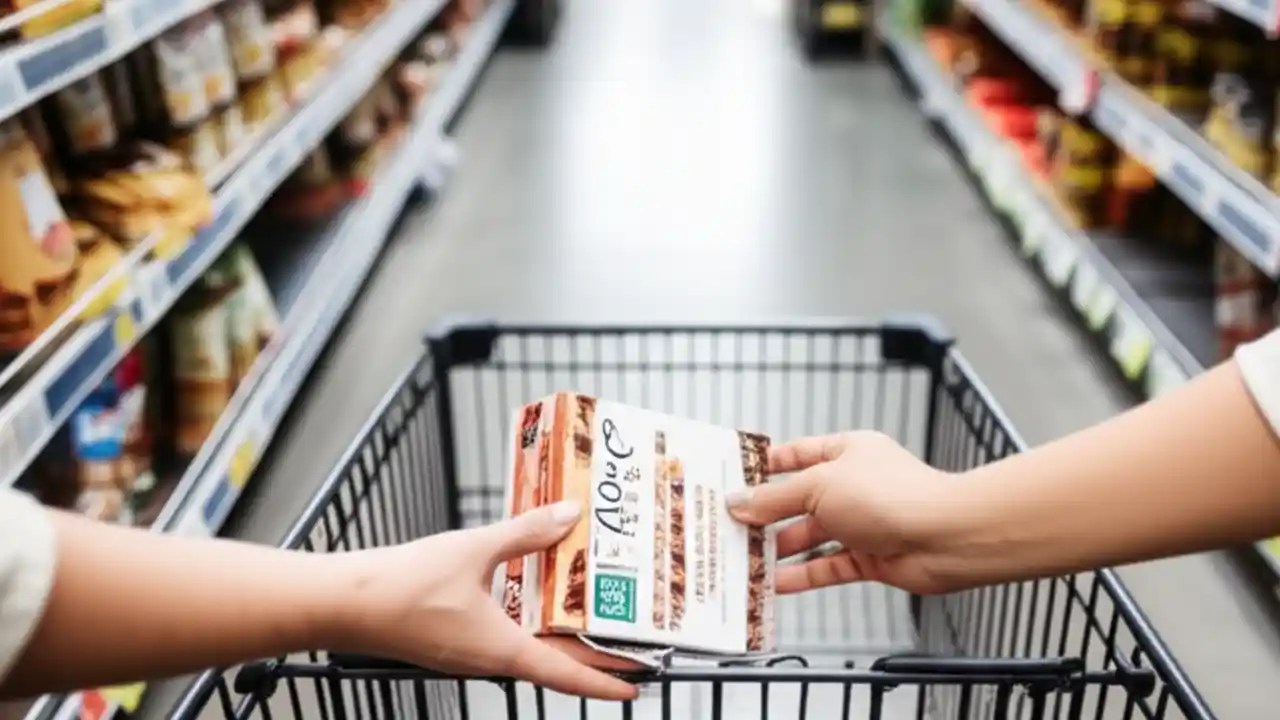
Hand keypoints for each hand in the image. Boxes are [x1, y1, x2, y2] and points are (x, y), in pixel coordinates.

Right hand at [329, 500, 636, 699]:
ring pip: (527, 649)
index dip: (605, 682)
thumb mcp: (472, 550)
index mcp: (501, 650)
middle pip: (553, 663)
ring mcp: (467, 653)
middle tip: (626, 638)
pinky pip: (501, 637)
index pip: (566, 676)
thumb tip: (569, 516)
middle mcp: (488, 660)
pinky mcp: (450, 641)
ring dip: (559, 635)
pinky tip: (533, 592)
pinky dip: (527, 621)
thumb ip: (525, 532)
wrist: (342, 603)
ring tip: (588, 610)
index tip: (638, 686)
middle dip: (591, 655)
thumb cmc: (402, 586)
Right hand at [726, 431, 959, 594]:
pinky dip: (801, 575)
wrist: (945, 537)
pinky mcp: (868, 558)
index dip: (765, 467)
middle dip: (765, 514)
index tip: (733, 479)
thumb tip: (738, 504)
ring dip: (779, 549)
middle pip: (799, 500)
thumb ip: (775, 499)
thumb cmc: (891, 495)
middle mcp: (852, 485)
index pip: (797, 455)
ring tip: (744, 559)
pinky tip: (774, 583)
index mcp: (845, 452)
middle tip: (729, 527)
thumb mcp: (819, 487)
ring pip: (811, 536)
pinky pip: (826, 566)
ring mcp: (861, 523)